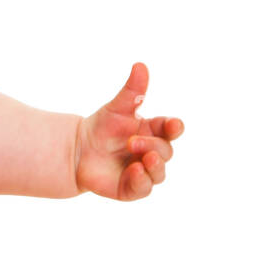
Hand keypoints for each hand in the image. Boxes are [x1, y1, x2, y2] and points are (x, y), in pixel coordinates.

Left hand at [74, 62, 183, 200]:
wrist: (77, 150)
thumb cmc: (101, 127)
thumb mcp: (116, 107)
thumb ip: (131, 90)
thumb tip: (140, 65)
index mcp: (153, 131)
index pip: (171, 129)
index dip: (174, 127)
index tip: (174, 125)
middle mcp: (152, 152)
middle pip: (164, 150)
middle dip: (152, 146)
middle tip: (132, 141)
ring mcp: (144, 171)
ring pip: (159, 173)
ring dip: (155, 165)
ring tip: (144, 158)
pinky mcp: (132, 188)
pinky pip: (144, 188)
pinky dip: (141, 180)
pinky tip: (134, 171)